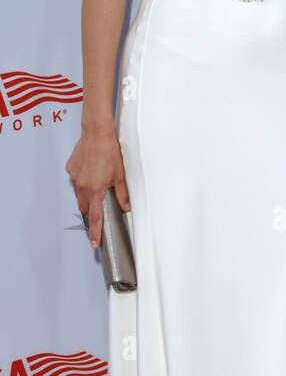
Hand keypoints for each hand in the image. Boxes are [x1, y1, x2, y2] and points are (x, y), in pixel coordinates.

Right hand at [66, 133, 129, 247]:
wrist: (97, 133)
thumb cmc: (110, 151)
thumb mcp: (120, 175)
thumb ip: (122, 194)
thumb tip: (125, 206)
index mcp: (95, 189)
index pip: (95, 217)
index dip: (95, 232)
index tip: (94, 242)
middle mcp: (82, 185)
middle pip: (85, 207)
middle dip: (91, 210)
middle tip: (100, 204)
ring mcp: (74, 177)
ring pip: (79, 194)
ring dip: (87, 194)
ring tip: (97, 182)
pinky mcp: (70, 168)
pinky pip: (76, 181)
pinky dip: (82, 181)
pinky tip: (91, 171)